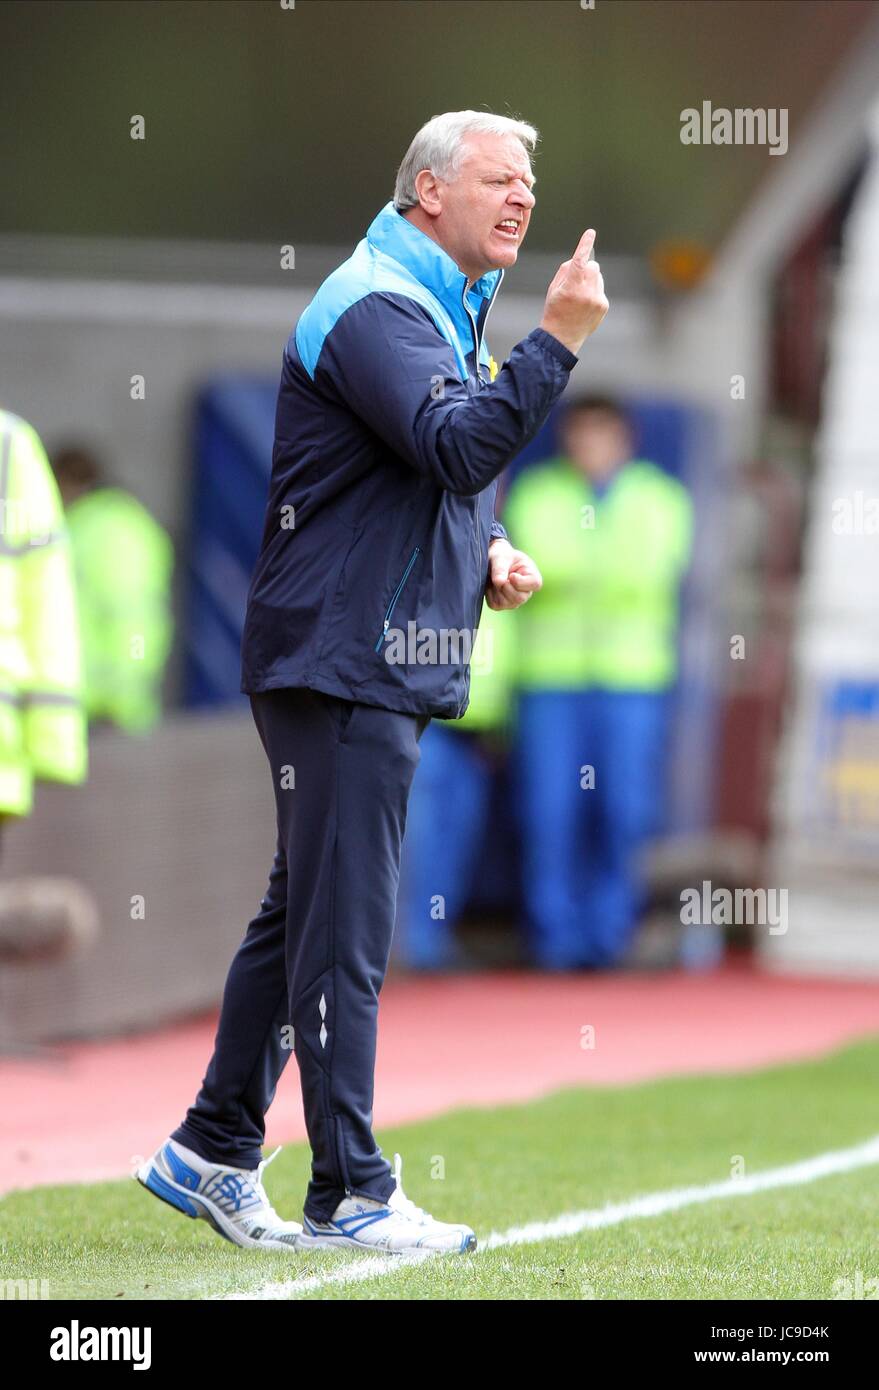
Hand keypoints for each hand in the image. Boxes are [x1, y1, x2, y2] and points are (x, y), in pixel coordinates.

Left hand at [485, 538, 541, 609]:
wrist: (492, 562)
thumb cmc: (501, 556)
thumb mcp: (500, 557)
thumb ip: (500, 568)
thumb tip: (499, 582)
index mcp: (533, 577)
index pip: (534, 584)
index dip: (520, 581)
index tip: (511, 574)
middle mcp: (526, 593)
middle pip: (519, 598)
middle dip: (505, 586)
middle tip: (499, 575)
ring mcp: (514, 602)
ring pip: (505, 603)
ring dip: (496, 589)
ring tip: (495, 577)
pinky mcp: (501, 605)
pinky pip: (494, 604)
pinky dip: (489, 593)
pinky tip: (491, 584)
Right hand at [539, 228, 608, 355]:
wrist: (561, 338)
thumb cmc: (554, 310)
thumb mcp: (553, 288)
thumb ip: (566, 270)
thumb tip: (580, 259)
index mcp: (571, 285)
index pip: (580, 259)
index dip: (585, 244)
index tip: (590, 233)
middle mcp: (586, 291)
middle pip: (594, 266)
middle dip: (587, 269)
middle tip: (577, 281)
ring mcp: (597, 299)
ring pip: (598, 277)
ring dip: (591, 281)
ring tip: (579, 298)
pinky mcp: (603, 305)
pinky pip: (601, 289)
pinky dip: (594, 293)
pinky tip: (585, 305)